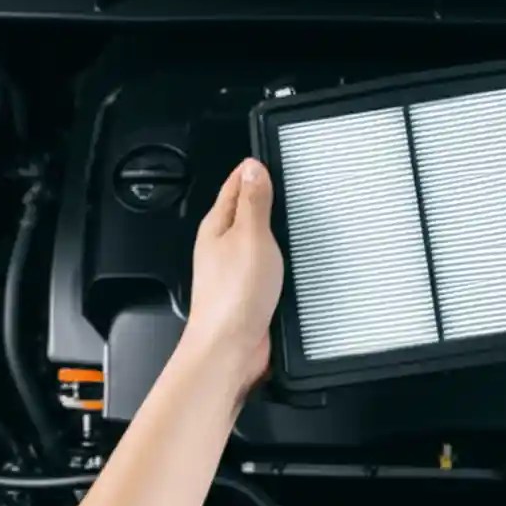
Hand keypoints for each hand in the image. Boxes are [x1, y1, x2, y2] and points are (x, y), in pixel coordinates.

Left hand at [183, 158, 283, 394]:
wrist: (229, 348)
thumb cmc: (233, 296)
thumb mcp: (250, 236)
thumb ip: (254, 202)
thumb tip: (252, 168)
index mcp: (216, 226)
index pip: (233, 186)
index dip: (250, 170)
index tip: (265, 157)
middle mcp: (221, 247)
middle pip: (242, 212)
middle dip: (261, 196)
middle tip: (280, 180)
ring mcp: (234, 270)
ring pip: (254, 239)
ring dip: (271, 228)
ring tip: (287, 213)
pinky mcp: (248, 291)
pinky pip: (264, 264)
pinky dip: (277, 256)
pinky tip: (289, 256)